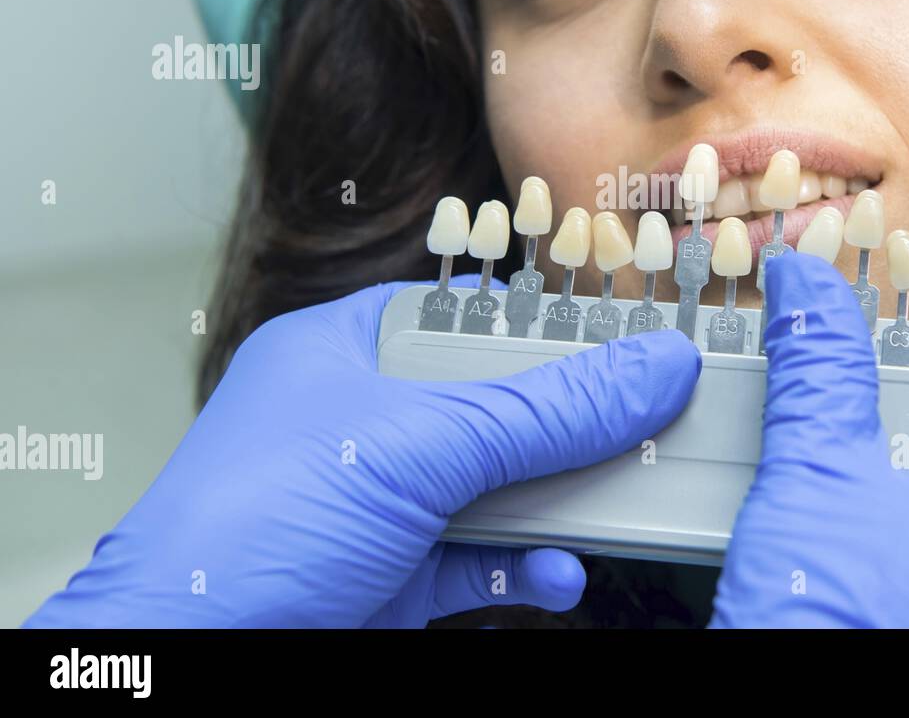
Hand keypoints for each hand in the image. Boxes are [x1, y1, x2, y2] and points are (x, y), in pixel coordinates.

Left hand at [25, 280, 699, 626]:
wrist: (183, 662)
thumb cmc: (247, 528)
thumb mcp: (417, 447)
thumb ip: (545, 410)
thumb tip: (654, 369)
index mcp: (346, 352)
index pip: (467, 317)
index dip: (549, 322)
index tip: (628, 333)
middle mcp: (365, 423)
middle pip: (498, 409)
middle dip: (572, 426)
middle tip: (650, 422)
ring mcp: (379, 505)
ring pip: (499, 489)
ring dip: (562, 503)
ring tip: (625, 501)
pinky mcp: (392, 578)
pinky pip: (484, 564)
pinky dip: (529, 569)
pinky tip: (559, 574)